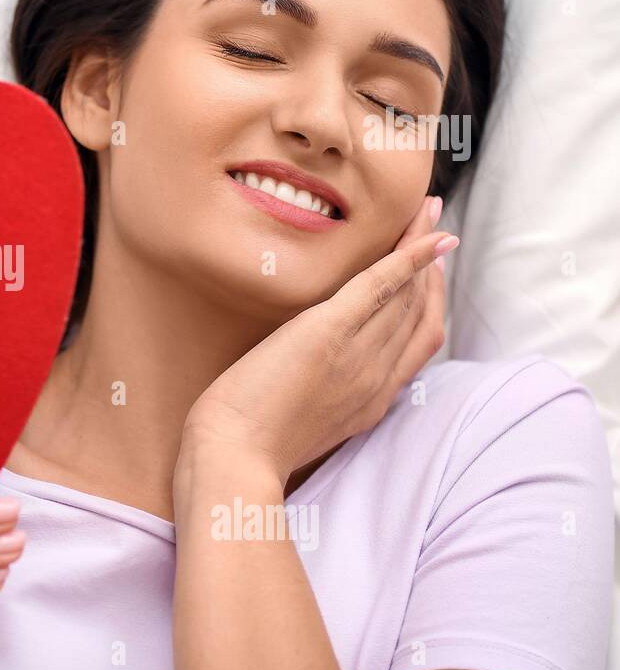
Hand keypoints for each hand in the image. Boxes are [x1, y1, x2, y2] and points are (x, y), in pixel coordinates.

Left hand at [181, 195, 455, 489]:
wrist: (231, 459)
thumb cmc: (248, 448)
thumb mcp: (300, 424)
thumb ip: (321, 397)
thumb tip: (313, 373)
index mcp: (371, 401)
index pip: (416, 343)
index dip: (428, 302)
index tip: (430, 270)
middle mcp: (376, 378)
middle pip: (419, 314)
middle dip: (432, 267)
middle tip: (437, 226)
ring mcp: (357, 356)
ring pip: (405, 295)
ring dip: (421, 248)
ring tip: (427, 210)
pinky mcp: (329, 335)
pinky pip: (379, 289)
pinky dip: (406, 259)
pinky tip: (421, 235)